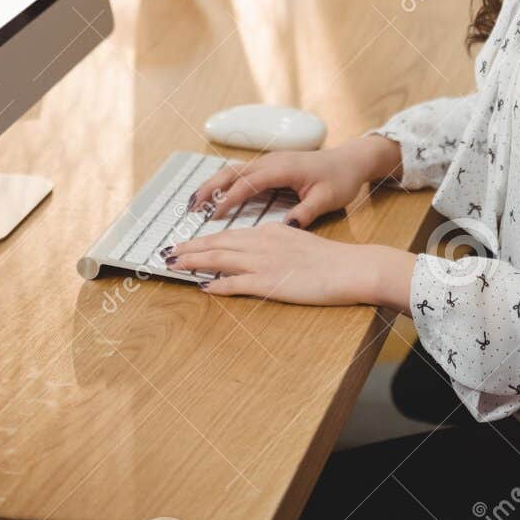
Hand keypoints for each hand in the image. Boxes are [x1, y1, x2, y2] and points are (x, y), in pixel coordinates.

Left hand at [165, 223, 416, 308]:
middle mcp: (263, 242)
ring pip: (221, 259)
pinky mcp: (270, 282)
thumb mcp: (300, 244)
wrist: (350, 266)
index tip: (187, 244)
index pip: (230, 235)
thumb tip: (261, 252)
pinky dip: (218, 284)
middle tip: (168, 252)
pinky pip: (237, 283)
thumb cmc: (332, 259)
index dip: (206, 240)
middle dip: (190, 248)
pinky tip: (204, 287)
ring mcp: (265, 262)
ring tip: (174, 265)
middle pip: (219, 243)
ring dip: (195, 262)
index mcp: (271, 232)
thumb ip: (278, 245)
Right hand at [189, 140, 391, 228]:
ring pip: (234, 170)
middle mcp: (271, 161)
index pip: (247, 184)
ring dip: (213, 184)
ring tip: (195, 201)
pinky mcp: (271, 165)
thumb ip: (307, 211)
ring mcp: (270, 161)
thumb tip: (287, 225)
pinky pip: (242, 172)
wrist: (350, 161)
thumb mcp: (327, 199)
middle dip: (209, 187)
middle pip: (232, 171)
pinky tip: (217, 195)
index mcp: (282, 168)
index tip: (213, 217)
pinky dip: (225, 182)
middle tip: (190, 206)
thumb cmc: (340, 180)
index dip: (228, 200)